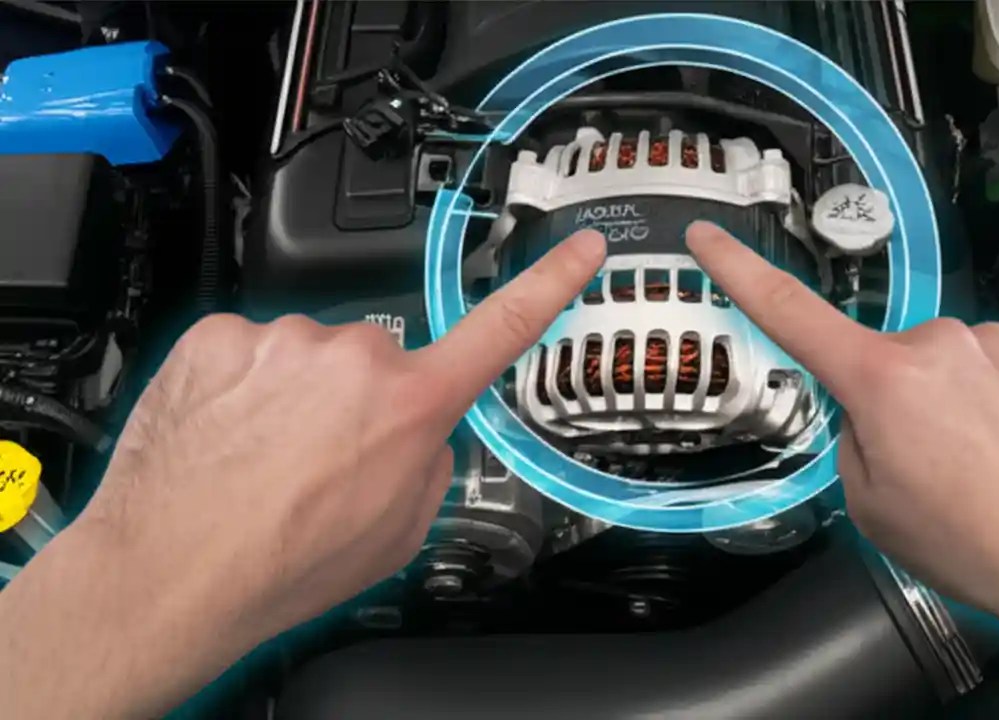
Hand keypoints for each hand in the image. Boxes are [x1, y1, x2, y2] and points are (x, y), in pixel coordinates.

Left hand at [0, 230, 605, 718]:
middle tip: (324, 459)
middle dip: (362, 399)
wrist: (171, 572)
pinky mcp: (221, 335)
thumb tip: (422, 431)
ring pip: (311, 355)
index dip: (549, 282)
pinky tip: (228, 434)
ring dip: (297, 395)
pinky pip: (252, 349)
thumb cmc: (284, 562)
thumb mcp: (401, 531)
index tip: (581, 248)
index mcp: (413, 404)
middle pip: (379, 360)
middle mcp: (355, 355)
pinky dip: (244, 386)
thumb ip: (430, 461)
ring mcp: (283, 339)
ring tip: (266, 457)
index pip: (502, 327)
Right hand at [687, 221, 998, 719]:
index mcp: (884, 379)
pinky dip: (996, 409)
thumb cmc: (978, 543)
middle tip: (925, 474)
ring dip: (949, 409)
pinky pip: (995, 373)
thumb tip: (872, 418)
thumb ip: (853, 444)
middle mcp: (941, 343)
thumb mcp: (874, 510)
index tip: (707, 235)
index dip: (740, 270)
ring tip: (981, 476)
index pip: (791, 312)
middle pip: (885, 363)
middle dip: (891, 407)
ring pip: (945, 370)